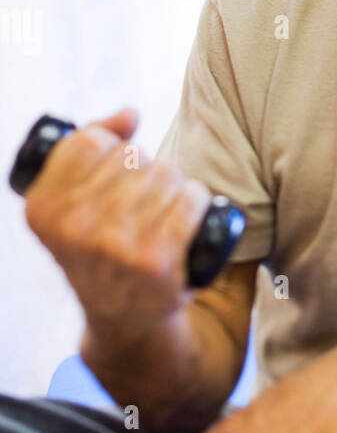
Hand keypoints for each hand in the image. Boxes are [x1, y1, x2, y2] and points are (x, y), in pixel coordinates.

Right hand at [23, 107, 211, 343]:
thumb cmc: (101, 249)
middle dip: (145, 170)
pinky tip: (188, 216)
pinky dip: (197, 201)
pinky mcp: (155, 260)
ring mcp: (115, 245)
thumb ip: (88, 148)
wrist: (126, 320)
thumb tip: (130, 113)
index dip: (111, 148)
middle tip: (142, 205)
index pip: (90, 142)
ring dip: (174, 186)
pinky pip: (190, 200)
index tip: (114, 174)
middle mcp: (73, 227)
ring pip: (165, 174)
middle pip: (133, 156)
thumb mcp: (71, 204)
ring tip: (163, 214)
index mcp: (43, 208)